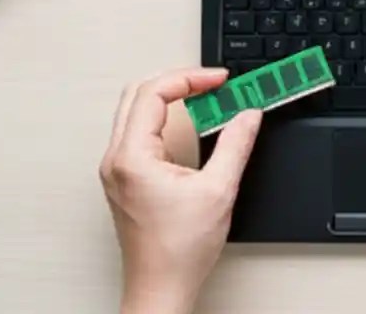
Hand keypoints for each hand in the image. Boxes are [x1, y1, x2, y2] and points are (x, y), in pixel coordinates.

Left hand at [99, 68, 261, 313]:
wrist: (160, 287)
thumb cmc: (178, 251)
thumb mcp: (219, 191)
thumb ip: (236, 145)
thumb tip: (248, 114)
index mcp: (133, 157)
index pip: (154, 93)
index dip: (190, 78)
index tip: (219, 80)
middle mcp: (117, 159)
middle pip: (138, 94)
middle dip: (178, 80)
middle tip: (212, 82)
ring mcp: (118, 169)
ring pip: (135, 111)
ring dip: (169, 98)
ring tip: (205, 98)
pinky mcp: (125, 179)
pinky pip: (138, 132)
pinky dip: (163, 118)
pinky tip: (190, 124)